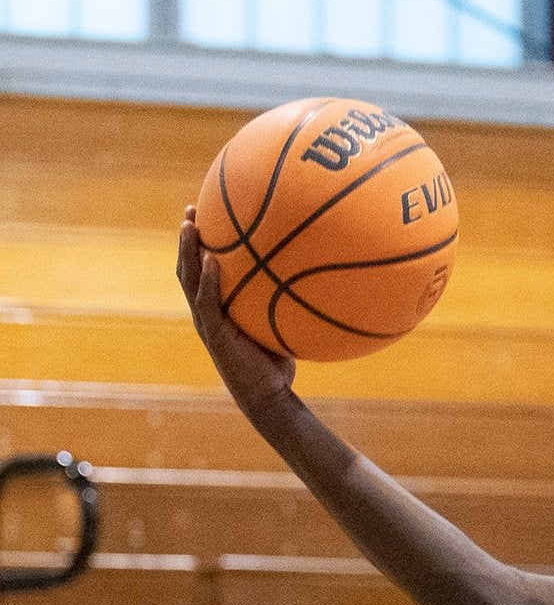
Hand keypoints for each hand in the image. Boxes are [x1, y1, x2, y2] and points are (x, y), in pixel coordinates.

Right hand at [175, 207, 296, 418]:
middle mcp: (206, 311)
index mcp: (217, 307)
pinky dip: (208, 280)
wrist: (269, 396)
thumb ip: (285, 302)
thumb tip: (316, 274)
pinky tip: (212, 260)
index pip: (202, 269)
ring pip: (188, 279)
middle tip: (190, 209)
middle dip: (187, 238)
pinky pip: (207, 302)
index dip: (199, 244)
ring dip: (187, 251)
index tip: (203, 215)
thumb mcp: (281, 325)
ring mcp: (206, 322)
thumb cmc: (278, 362)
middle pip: (188, 267)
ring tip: (190, 224)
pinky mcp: (214, 334)